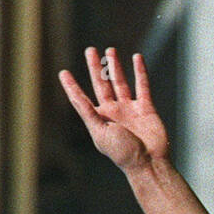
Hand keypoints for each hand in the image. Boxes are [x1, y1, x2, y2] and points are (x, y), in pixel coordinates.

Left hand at [59, 47, 168, 171]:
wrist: (149, 163)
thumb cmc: (123, 152)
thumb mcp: (100, 131)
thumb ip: (87, 111)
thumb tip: (73, 93)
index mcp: (99, 118)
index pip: (83, 98)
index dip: (73, 86)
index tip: (63, 73)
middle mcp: (113, 112)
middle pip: (102, 84)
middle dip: (95, 67)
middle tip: (90, 50)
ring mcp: (130, 109)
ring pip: (120, 82)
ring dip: (115, 66)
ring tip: (110, 50)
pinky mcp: (146, 108)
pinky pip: (143, 86)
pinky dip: (140, 72)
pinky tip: (137, 58)